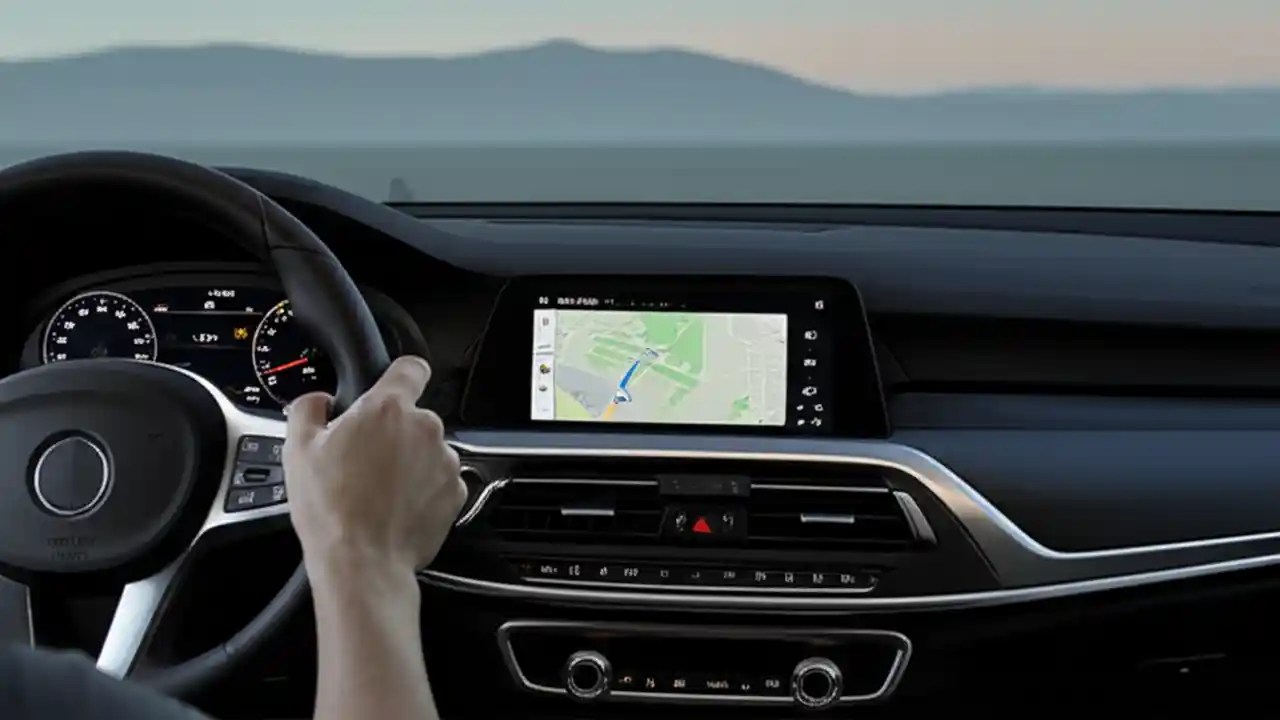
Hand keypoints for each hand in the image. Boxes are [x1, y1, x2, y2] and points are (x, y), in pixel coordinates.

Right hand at [282, 355, 465, 577]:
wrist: (361, 562)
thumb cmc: (331, 509)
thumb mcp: (298, 449)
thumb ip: (308, 408)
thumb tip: (317, 400)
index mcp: (388, 408)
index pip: (411, 368)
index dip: (401, 375)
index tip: (394, 385)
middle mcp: (424, 428)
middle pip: (413, 417)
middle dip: (393, 433)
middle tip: (363, 460)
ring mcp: (444, 460)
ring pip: (426, 450)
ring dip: (409, 462)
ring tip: (377, 490)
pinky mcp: (456, 491)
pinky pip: (438, 480)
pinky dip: (423, 489)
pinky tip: (396, 506)